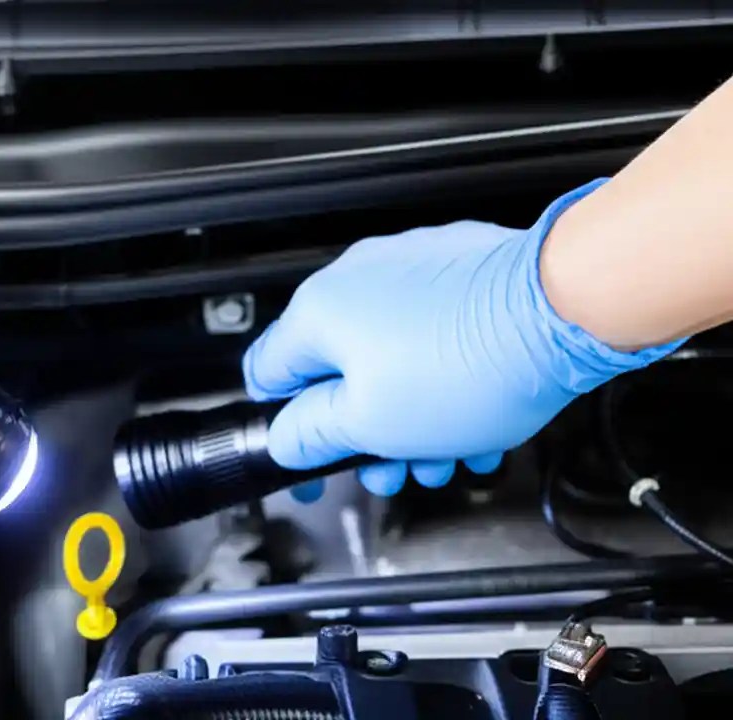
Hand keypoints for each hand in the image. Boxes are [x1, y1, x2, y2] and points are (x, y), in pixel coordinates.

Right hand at [242, 180, 682, 497]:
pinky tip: (477, 414)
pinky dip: (446, 380)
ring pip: (391, 361)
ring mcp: (411, 269)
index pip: (267, 377)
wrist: (569, 306)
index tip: (309, 461)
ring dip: (412, 417)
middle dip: (368, 434)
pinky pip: (434, 336)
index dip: (284, 430)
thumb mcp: (371, 426)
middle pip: (338, 376)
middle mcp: (356, 279)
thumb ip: (311, 435)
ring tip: (450, 449)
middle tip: (396, 466)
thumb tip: (284, 440)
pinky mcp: (459, 271)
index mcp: (318, 313)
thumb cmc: (477, 359)